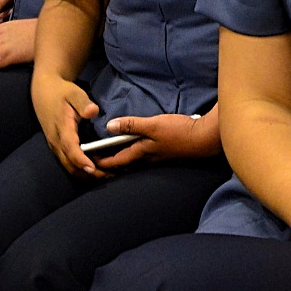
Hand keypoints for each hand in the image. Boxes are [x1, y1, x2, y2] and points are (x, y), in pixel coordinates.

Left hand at [0, 18, 35, 66]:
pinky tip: (10, 63)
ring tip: (5, 60)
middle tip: (1, 55)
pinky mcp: (6, 57)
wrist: (48, 35)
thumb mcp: (19, 25)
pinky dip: (0, 65)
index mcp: (2, 27)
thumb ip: (8, 31)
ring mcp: (1, 46)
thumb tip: (5, 38)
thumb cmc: (38, 30)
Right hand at [31, 74, 103, 177]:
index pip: (70, 147)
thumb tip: (93, 111)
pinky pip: (67, 162)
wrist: (43, 92)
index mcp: (62, 128)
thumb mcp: (74, 93)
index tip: (92, 168)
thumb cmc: (62, 92)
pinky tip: (95, 169)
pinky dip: (80, 169)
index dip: (80, 159)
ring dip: (85, 174)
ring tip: (106, 175)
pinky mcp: (56, 147)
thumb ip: (83, 102)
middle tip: (109, 175)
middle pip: (70, 163)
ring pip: (68, 166)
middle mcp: (56, 141)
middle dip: (88, 173)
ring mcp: (55, 146)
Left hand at [92, 111, 222, 170]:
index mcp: (141, 153)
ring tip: (109, 157)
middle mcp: (147, 159)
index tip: (86, 161)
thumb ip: (132, 125)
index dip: (100, 162)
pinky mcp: (164, 154)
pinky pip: (143, 158)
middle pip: (123, 165)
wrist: (204, 138)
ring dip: (120, 161)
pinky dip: (133, 156)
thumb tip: (109, 126)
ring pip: (133, 162)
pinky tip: (135, 149)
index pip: (115, 161)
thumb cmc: (179, 131)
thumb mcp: (153, 125)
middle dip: (108, 166)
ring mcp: (156, 158)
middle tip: (93, 163)